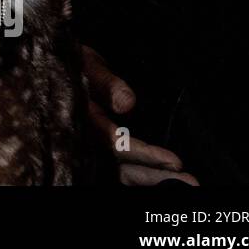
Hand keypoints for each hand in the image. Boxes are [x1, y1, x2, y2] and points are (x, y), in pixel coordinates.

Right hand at [82, 44, 197, 185]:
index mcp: (81, 120)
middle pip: (121, 168)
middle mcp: (85, 142)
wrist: (58, 70)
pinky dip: (140, 175)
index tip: (175, 162)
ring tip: (182, 183)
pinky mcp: (96, 153)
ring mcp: (90, 151)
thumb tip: (127, 104)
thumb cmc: (74, 65)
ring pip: (121, 174)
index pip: (115, 144)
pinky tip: (158, 177)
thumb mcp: (88, 65)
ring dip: (150, 178)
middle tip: (190, 182)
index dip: (146, 154)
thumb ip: (106, 83)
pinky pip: (118, 171)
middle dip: (155, 175)